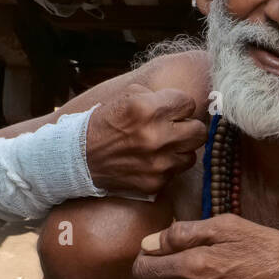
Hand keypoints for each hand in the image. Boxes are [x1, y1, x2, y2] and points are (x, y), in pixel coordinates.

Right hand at [84, 85, 206, 195]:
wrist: (79, 158)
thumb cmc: (105, 124)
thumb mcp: (126, 97)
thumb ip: (157, 96)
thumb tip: (183, 102)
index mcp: (147, 109)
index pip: (188, 103)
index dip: (179, 106)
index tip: (170, 110)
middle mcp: (155, 136)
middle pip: (199, 131)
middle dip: (188, 127)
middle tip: (175, 128)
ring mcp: (158, 162)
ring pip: (192, 153)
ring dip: (180, 148)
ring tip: (163, 145)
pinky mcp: (156, 182)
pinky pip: (177, 171)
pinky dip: (169, 165)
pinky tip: (153, 160)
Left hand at [131, 214, 278, 278]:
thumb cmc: (266, 250)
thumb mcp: (227, 226)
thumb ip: (182, 234)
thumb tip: (148, 244)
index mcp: (190, 268)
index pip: (142, 270)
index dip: (148, 258)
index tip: (162, 251)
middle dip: (178, 269)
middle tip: (211, 258)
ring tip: (228, 274)